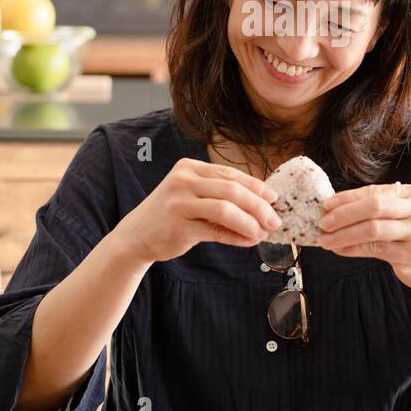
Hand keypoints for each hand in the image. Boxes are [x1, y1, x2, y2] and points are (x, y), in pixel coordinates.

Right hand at [117, 158, 281, 265]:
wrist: (136, 235)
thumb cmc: (171, 214)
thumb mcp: (192, 195)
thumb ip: (220, 194)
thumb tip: (262, 204)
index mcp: (189, 168)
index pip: (230, 173)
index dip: (256, 186)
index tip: (274, 198)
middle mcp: (183, 181)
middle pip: (231, 189)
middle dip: (258, 205)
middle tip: (274, 220)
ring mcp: (178, 203)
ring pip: (225, 209)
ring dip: (249, 222)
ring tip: (262, 233)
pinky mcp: (178, 226)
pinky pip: (215, 231)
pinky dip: (236, 237)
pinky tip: (248, 242)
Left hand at [317, 182, 410, 292]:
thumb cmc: (410, 235)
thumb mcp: (398, 215)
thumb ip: (373, 207)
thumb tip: (332, 207)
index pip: (375, 192)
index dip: (348, 198)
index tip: (326, 205)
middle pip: (374, 207)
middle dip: (344, 214)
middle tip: (323, 222)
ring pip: (372, 229)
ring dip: (343, 234)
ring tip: (325, 239)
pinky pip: (375, 249)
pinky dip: (353, 249)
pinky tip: (340, 249)